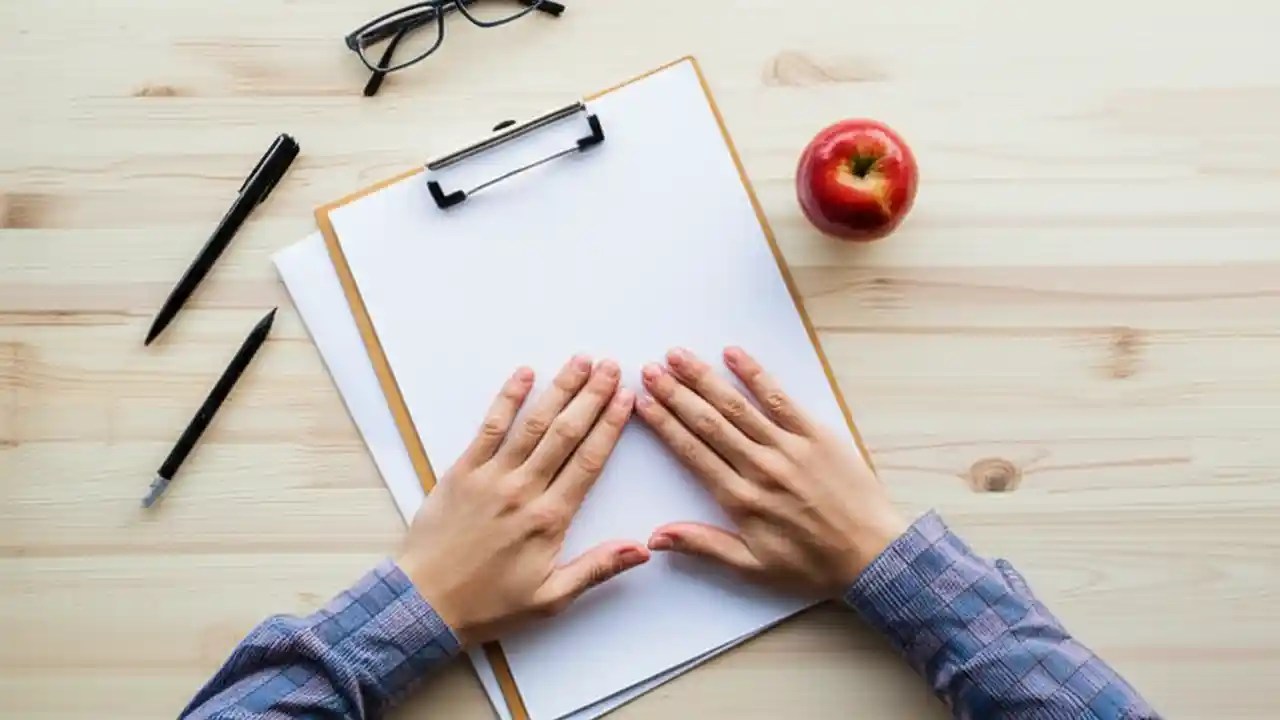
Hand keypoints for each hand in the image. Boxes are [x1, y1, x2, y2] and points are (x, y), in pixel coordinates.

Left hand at [396, 355, 648, 645]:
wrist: (425, 604)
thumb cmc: (489, 604)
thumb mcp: (551, 598)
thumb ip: (598, 569)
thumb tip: (642, 549)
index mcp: (550, 519)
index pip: (589, 461)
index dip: (611, 425)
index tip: (627, 398)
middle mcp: (523, 490)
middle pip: (566, 433)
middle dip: (592, 396)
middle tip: (612, 367)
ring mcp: (491, 476)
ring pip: (533, 424)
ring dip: (559, 389)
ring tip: (580, 362)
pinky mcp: (462, 471)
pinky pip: (489, 427)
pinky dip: (508, 398)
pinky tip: (524, 374)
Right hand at [635, 347, 906, 596]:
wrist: (871, 555)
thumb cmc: (811, 565)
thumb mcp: (752, 567)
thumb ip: (703, 545)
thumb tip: (655, 537)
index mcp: (741, 499)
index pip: (692, 452)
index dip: (663, 424)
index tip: (641, 403)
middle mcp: (761, 467)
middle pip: (708, 422)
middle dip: (675, 393)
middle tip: (650, 369)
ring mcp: (789, 447)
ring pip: (737, 405)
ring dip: (704, 378)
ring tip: (678, 355)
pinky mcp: (817, 434)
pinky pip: (780, 398)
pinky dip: (755, 374)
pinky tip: (733, 354)